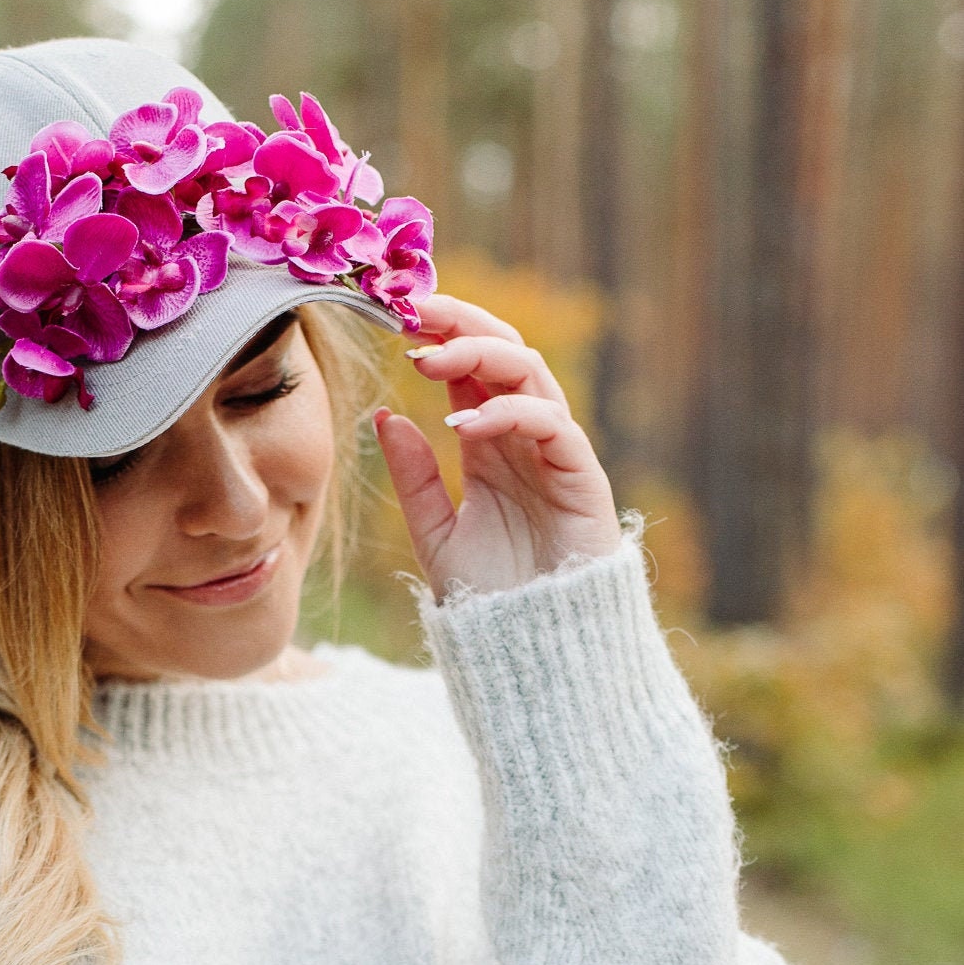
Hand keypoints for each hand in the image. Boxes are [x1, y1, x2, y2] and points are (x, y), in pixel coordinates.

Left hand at [374, 293, 621, 597]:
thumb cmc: (488, 597)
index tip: (398, 315)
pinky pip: (551, 424)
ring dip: (479, 357)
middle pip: (504, 352)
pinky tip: (463, 428)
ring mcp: (555, 453)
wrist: (531, 649)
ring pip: (530, 373)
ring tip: (428, 364)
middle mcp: (524, 438)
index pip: (470, 367)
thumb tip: (383, 416)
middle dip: (462, 325)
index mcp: (490, 443)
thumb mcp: (435, 534)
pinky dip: (508, 415)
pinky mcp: (581, 477)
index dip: (441, 334)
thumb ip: (414, 479)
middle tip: (415, 315)